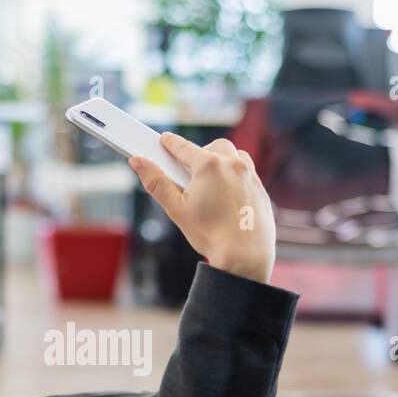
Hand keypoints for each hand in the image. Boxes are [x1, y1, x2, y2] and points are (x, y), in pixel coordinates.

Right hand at [128, 132, 275, 283]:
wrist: (245, 256)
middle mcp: (232, 164)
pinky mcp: (260, 188)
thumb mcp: (176, 208)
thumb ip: (155, 182)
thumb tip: (137, 161)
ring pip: (233, 155)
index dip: (170, 143)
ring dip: (220, 160)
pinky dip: (235, 175)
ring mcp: (249, 175)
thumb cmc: (210, 234)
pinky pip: (246, 172)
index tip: (163, 140)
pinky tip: (226, 193)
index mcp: (208, 165)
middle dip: (199, 153)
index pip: (183, 147)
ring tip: (209, 180)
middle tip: (187, 170)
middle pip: (212, 147)